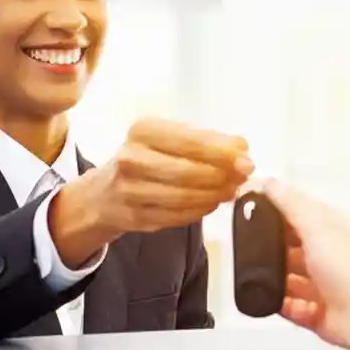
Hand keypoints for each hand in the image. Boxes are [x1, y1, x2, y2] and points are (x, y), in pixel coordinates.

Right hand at [50, 118, 252, 265]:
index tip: (246, 156)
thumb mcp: (166, 138)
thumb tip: (241, 147)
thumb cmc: (145, 158)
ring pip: (184, 197)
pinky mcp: (136, 218)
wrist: (103, 193)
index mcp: (142, 131)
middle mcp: (131, 159)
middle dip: (222, 175)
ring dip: (215, 194)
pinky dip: (201, 209)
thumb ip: (204, 141)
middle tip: (243, 176)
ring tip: (231, 189)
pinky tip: (213, 202)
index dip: (221, 151)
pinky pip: (178, 216)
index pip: (189, 141)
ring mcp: (130, 192)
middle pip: (187, 171)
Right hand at [264, 178, 349, 349]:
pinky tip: (263, 298)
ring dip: (272, 277)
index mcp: (333, 230)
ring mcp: (323, 285)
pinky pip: (290, 305)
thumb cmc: (345, 267)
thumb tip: (269, 181)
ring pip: (289, 278)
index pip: (301, 213)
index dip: (276, 209)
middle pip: (292, 247)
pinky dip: (278, 302)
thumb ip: (291, 204)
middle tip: (243, 244)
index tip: (248, 207)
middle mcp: (329, 255)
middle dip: (270, 246)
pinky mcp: (316, 312)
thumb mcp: (317, 226)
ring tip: (250, 274)